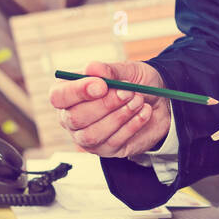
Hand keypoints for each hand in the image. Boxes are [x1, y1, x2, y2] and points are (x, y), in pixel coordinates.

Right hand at [48, 60, 171, 157]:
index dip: (77, 91)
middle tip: (128, 92)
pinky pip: (113, 142)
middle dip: (105, 104)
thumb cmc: (136, 84)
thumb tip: (92, 68)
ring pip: (92, 134)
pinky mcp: (106, 150)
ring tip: (138, 100)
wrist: (160, 102)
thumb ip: (110, 70)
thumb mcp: (127, 70)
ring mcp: (87, 137)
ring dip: (119, 116)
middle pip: (74, 118)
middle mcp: (72, 117)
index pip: (58, 96)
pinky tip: (144, 112)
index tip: (102, 85)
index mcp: (70, 92)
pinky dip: (132, 125)